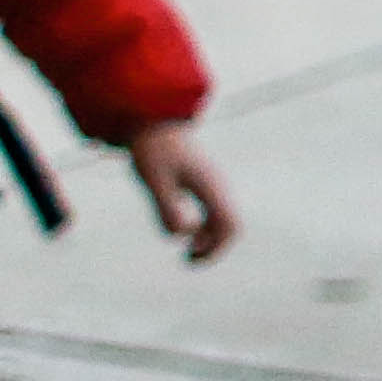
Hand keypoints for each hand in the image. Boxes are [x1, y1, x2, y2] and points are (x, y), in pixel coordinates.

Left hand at [124, 123, 238, 264]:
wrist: (152, 119)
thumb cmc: (152, 149)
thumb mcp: (154, 181)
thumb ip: (167, 209)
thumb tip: (182, 236)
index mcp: (210, 185)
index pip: (229, 225)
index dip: (215, 248)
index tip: (190, 259)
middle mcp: (217, 185)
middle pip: (229, 225)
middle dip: (212, 247)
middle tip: (186, 261)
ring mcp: (212, 183)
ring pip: (222, 218)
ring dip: (208, 238)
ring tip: (185, 251)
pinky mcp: (202, 181)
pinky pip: (212, 209)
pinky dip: (202, 225)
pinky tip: (183, 227)